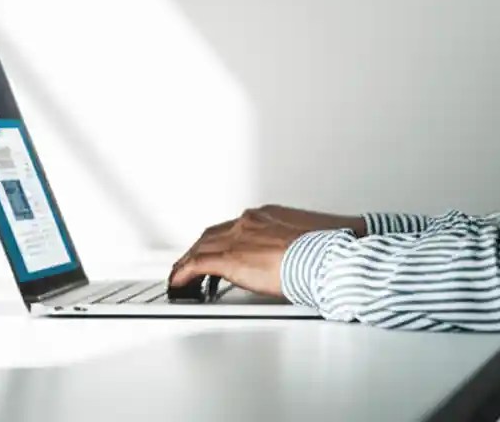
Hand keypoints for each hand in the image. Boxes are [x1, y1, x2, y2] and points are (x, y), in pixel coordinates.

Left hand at [168, 205, 364, 297]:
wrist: (320, 257)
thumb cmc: (320, 252)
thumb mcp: (303, 242)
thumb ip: (290, 248)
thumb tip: (293, 258)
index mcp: (265, 217)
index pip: (234, 227)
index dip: (223, 239)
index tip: (221, 248)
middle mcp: (247, 223)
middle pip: (213, 234)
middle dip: (201, 247)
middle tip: (193, 260)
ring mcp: (236, 239)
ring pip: (201, 247)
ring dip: (189, 260)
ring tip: (182, 273)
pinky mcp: (229, 259)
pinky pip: (197, 265)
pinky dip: (184, 273)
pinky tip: (179, 282)